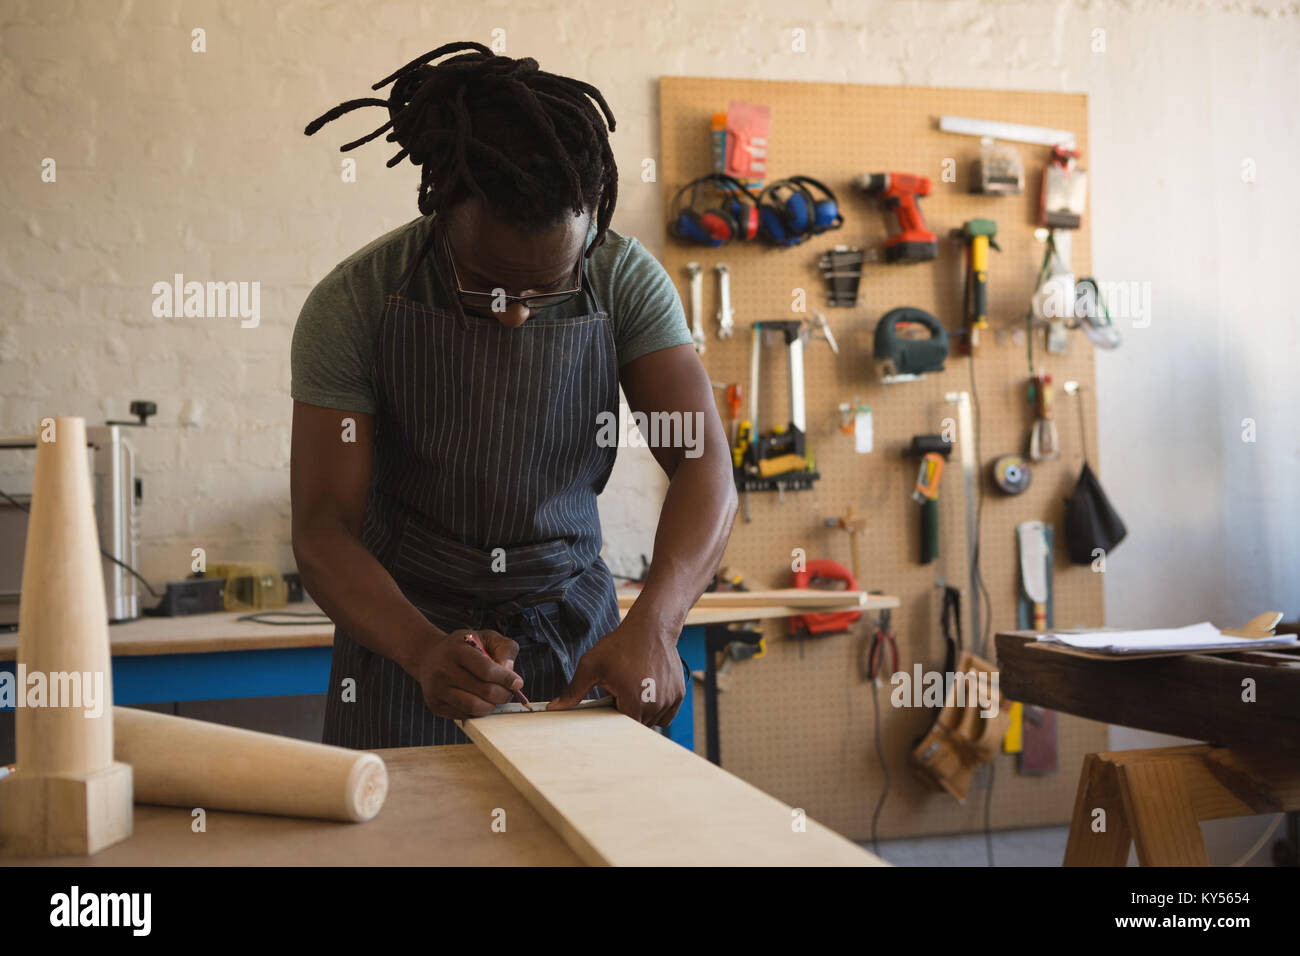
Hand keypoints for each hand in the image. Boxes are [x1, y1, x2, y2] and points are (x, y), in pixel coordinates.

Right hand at [407, 628, 522, 719]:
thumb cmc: (464, 647)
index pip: (487, 670)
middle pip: (484, 691)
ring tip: (495, 698)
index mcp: (457, 651)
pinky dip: (478, 711)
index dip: (506, 679)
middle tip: (509, 692)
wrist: (429, 657)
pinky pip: (464, 715)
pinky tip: (479, 700)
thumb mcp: (485, 637)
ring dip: (491, 706)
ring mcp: (437, 690)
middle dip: (503, 694)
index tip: (517, 683)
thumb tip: (510, 672)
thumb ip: (504, 648)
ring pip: (474, 707)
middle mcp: (443, 670)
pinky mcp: (435, 705)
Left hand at [549, 619, 683, 726]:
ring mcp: (669, 700)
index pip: (622, 730)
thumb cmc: (620, 645)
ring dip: (643, 712)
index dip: (614, 720)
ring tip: (634, 690)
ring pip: (653, 721)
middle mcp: (655, 705)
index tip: (610, 704)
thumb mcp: (591, 665)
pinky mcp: (679, 694)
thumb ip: (573, 690)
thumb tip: (553, 707)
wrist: (651, 628)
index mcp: (632, 701)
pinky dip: (657, 709)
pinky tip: (647, 692)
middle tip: (620, 693)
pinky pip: (667, 715)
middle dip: (628, 715)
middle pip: (638, 726)